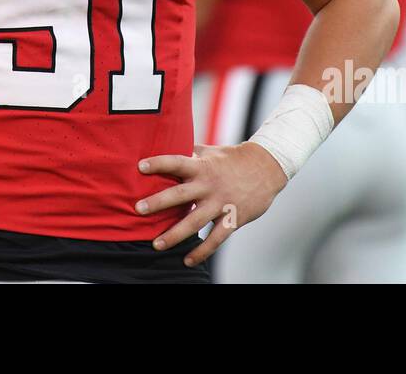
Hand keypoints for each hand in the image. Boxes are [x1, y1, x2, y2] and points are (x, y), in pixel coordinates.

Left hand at [136, 141, 287, 265]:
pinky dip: (201, 251)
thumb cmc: (234, 158)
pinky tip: (187, 261)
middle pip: (180, 194)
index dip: (158, 163)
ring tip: (156, 245)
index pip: (176, 162)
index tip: (140, 167)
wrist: (267, 168)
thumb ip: (189, 153)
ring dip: (174, 234)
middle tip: (138, 209)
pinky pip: (215, 239)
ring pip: (195, 222)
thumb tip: (167, 144)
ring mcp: (221, 203)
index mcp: (202, 166)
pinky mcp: (232, 219)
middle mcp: (209, 185)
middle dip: (158, 202)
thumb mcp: (211, 151)